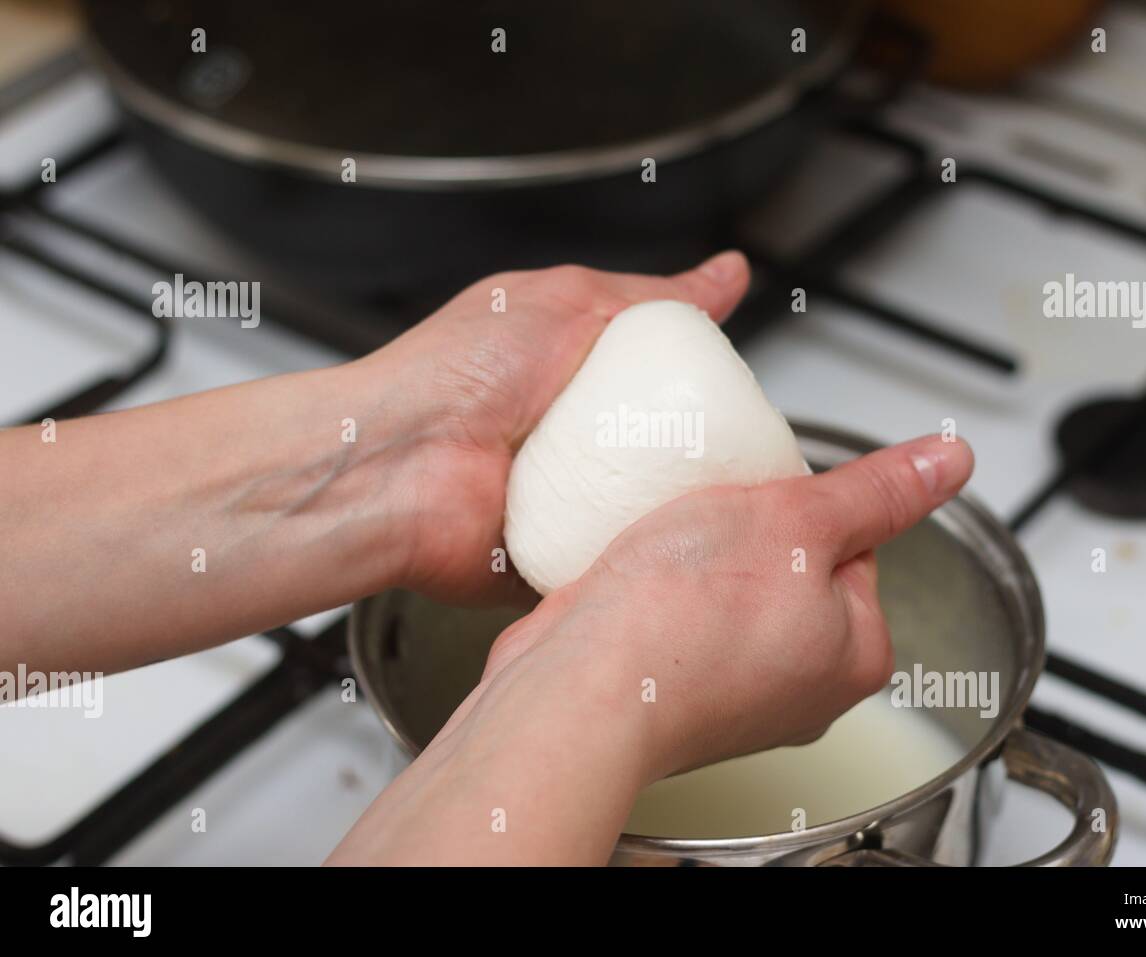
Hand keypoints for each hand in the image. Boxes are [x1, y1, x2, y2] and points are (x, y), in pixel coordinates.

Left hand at [345, 253, 750, 604]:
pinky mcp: (556, 560)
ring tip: (712, 495)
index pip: (662, 384)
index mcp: (571, 378)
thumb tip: (724, 276)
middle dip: (703, 455)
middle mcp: (570, 443)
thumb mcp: (567, 300)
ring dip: (675, 505)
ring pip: (649, 509)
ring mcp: (562, 505)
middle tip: (741, 452)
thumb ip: (650, 295)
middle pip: (665, 451)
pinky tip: (664, 537)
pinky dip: (638, 552)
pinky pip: (617, 561)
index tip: (744, 397)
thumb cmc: (454, 375)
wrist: (396, 463)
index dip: (704, 390)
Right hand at [477, 432, 974, 778]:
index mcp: (856, 653)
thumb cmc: (686, 621)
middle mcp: (801, 687)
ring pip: (729, 586)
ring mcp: (733, 694)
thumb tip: (947, 462)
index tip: (767, 500)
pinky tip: (639, 578)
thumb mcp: (799, 520)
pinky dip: (660, 589)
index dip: (806, 507)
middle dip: (750, 530)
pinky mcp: (672, 688)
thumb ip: (877, 491)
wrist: (580, 688)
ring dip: (699, 555)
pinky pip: (679, 614)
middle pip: (790, 565)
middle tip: (713, 523)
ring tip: (671, 549)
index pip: (854, 545)